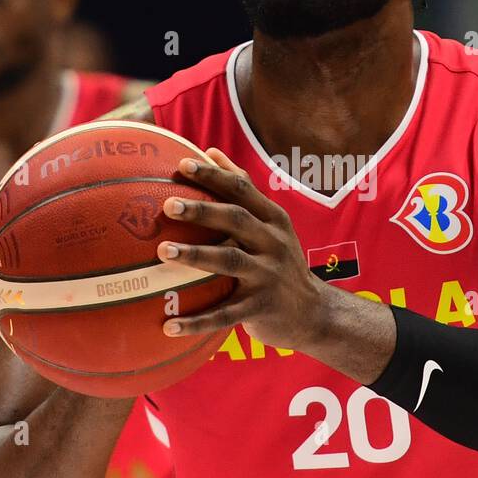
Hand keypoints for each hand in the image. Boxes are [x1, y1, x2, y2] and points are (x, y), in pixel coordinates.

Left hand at [157, 148, 327, 351]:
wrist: (314, 312)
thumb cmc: (280, 261)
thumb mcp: (271, 224)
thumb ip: (243, 189)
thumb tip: (211, 151)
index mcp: (273, 219)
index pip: (242, 190)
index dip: (213, 176)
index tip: (183, 164)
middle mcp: (273, 243)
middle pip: (236, 220)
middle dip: (203, 210)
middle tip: (168, 205)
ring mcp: (268, 276)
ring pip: (229, 261)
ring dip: (195, 255)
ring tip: (163, 251)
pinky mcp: (260, 308)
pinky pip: (224, 315)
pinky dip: (197, 321)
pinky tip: (168, 325)